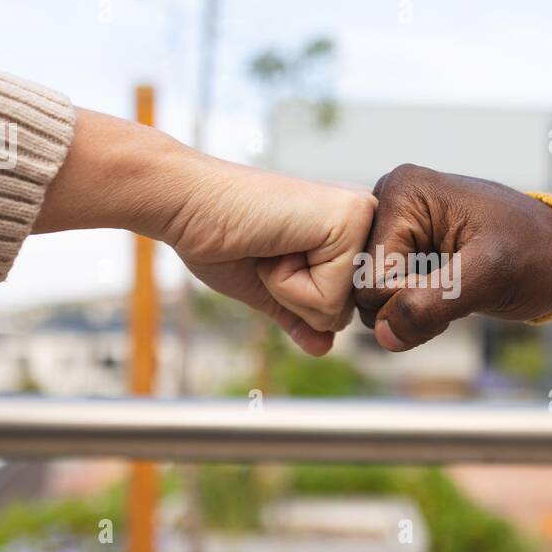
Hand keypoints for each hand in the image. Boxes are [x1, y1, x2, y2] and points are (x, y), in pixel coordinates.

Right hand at [35, 109, 374, 355]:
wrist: (187, 204)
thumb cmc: (220, 237)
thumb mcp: (268, 287)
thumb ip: (300, 316)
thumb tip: (325, 347)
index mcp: (347, 234)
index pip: (340, 310)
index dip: (293, 299)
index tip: (268, 257)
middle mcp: (364, 221)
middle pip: (345, 312)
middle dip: (294, 297)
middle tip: (267, 251)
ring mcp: (362, 217)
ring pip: (338, 308)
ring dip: (290, 289)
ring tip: (270, 245)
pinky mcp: (352, 218)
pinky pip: (329, 297)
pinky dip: (288, 283)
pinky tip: (274, 242)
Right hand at [353, 163, 551, 350]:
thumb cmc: (535, 254)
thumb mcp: (489, 276)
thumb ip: (432, 303)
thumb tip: (384, 334)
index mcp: (402, 193)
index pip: (369, 277)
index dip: (409, 300)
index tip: (457, 287)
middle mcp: (389, 204)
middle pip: (364, 289)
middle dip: (410, 306)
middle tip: (458, 292)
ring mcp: (394, 229)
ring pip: (374, 301)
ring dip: (415, 310)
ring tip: (457, 290)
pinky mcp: (404, 251)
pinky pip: (388, 299)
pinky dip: (418, 309)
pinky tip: (450, 293)